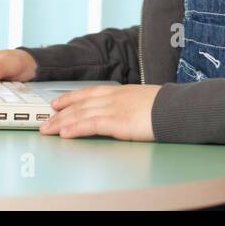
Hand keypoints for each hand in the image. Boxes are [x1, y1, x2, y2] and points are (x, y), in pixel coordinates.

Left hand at [38, 84, 161, 140]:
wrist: (179, 108)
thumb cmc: (168, 107)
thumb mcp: (145, 100)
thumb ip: (131, 104)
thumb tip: (127, 111)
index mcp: (121, 91)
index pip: (89, 93)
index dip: (71, 98)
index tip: (57, 102)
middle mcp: (114, 97)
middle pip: (80, 104)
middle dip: (60, 114)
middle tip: (45, 122)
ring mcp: (115, 109)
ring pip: (81, 114)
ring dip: (62, 123)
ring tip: (48, 130)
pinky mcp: (118, 122)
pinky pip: (91, 125)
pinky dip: (75, 128)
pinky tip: (65, 133)